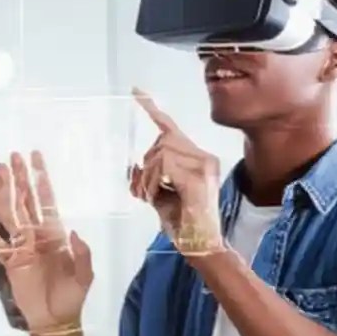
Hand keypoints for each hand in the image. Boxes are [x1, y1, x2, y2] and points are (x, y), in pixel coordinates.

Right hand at [0, 151, 93, 330]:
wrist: (55, 320)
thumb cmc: (72, 296)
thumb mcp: (85, 276)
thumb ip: (81, 254)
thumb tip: (72, 231)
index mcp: (55, 233)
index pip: (47, 200)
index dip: (41, 179)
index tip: (35, 157)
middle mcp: (36, 234)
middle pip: (24, 201)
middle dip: (17, 179)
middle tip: (9, 157)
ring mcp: (21, 246)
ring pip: (7, 216)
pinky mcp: (9, 261)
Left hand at [129, 88, 224, 255]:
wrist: (200, 244)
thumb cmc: (182, 222)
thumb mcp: (157, 197)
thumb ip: (146, 179)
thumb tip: (133, 167)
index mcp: (195, 158)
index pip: (170, 128)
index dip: (151, 109)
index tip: (136, 91)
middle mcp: (203, 157)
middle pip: (161, 141)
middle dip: (147, 168)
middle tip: (150, 193)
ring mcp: (204, 165)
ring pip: (160, 153)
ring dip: (149, 179)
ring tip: (157, 198)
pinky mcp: (198, 176)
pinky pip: (163, 166)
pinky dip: (153, 183)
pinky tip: (159, 198)